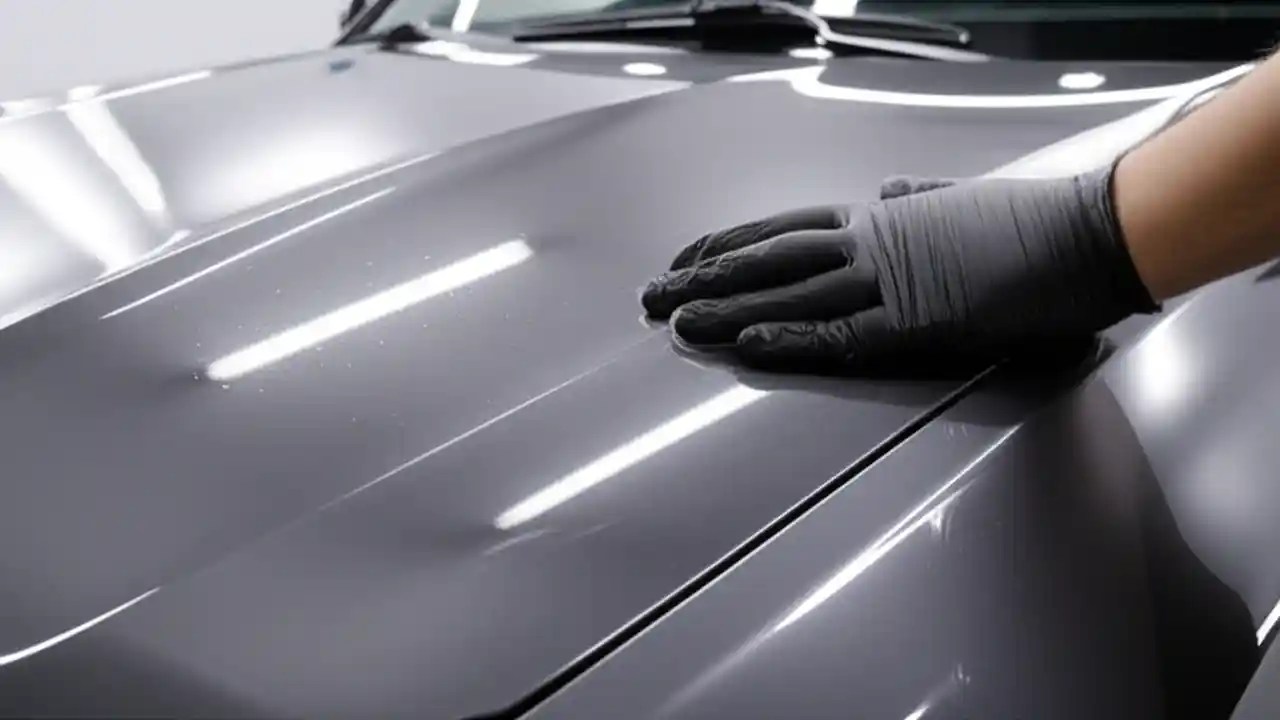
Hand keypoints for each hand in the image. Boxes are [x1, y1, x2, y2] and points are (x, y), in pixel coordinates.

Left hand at [641, 166, 1158, 372]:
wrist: (1088, 232)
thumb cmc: (1030, 219)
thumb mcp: (959, 199)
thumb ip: (916, 198)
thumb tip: (888, 191)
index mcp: (879, 218)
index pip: (781, 228)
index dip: (727, 245)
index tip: (685, 258)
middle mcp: (871, 242)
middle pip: (768, 259)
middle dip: (704, 278)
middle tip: (651, 295)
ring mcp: (890, 280)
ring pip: (789, 294)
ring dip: (728, 310)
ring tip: (675, 322)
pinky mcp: (917, 321)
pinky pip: (840, 333)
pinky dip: (790, 338)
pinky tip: (746, 343)